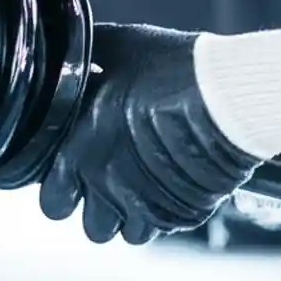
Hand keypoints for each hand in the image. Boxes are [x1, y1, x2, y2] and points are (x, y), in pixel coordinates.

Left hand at [39, 23, 262, 244]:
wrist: (228, 94)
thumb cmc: (172, 69)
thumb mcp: (118, 48)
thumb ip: (88, 57)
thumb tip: (74, 52)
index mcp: (77, 152)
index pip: (52, 200)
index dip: (63, 187)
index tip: (78, 170)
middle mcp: (106, 186)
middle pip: (92, 226)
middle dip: (100, 207)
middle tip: (114, 179)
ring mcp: (145, 203)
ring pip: (129, 232)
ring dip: (134, 212)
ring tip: (146, 182)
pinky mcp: (182, 212)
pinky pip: (166, 226)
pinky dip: (167, 211)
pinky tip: (173, 182)